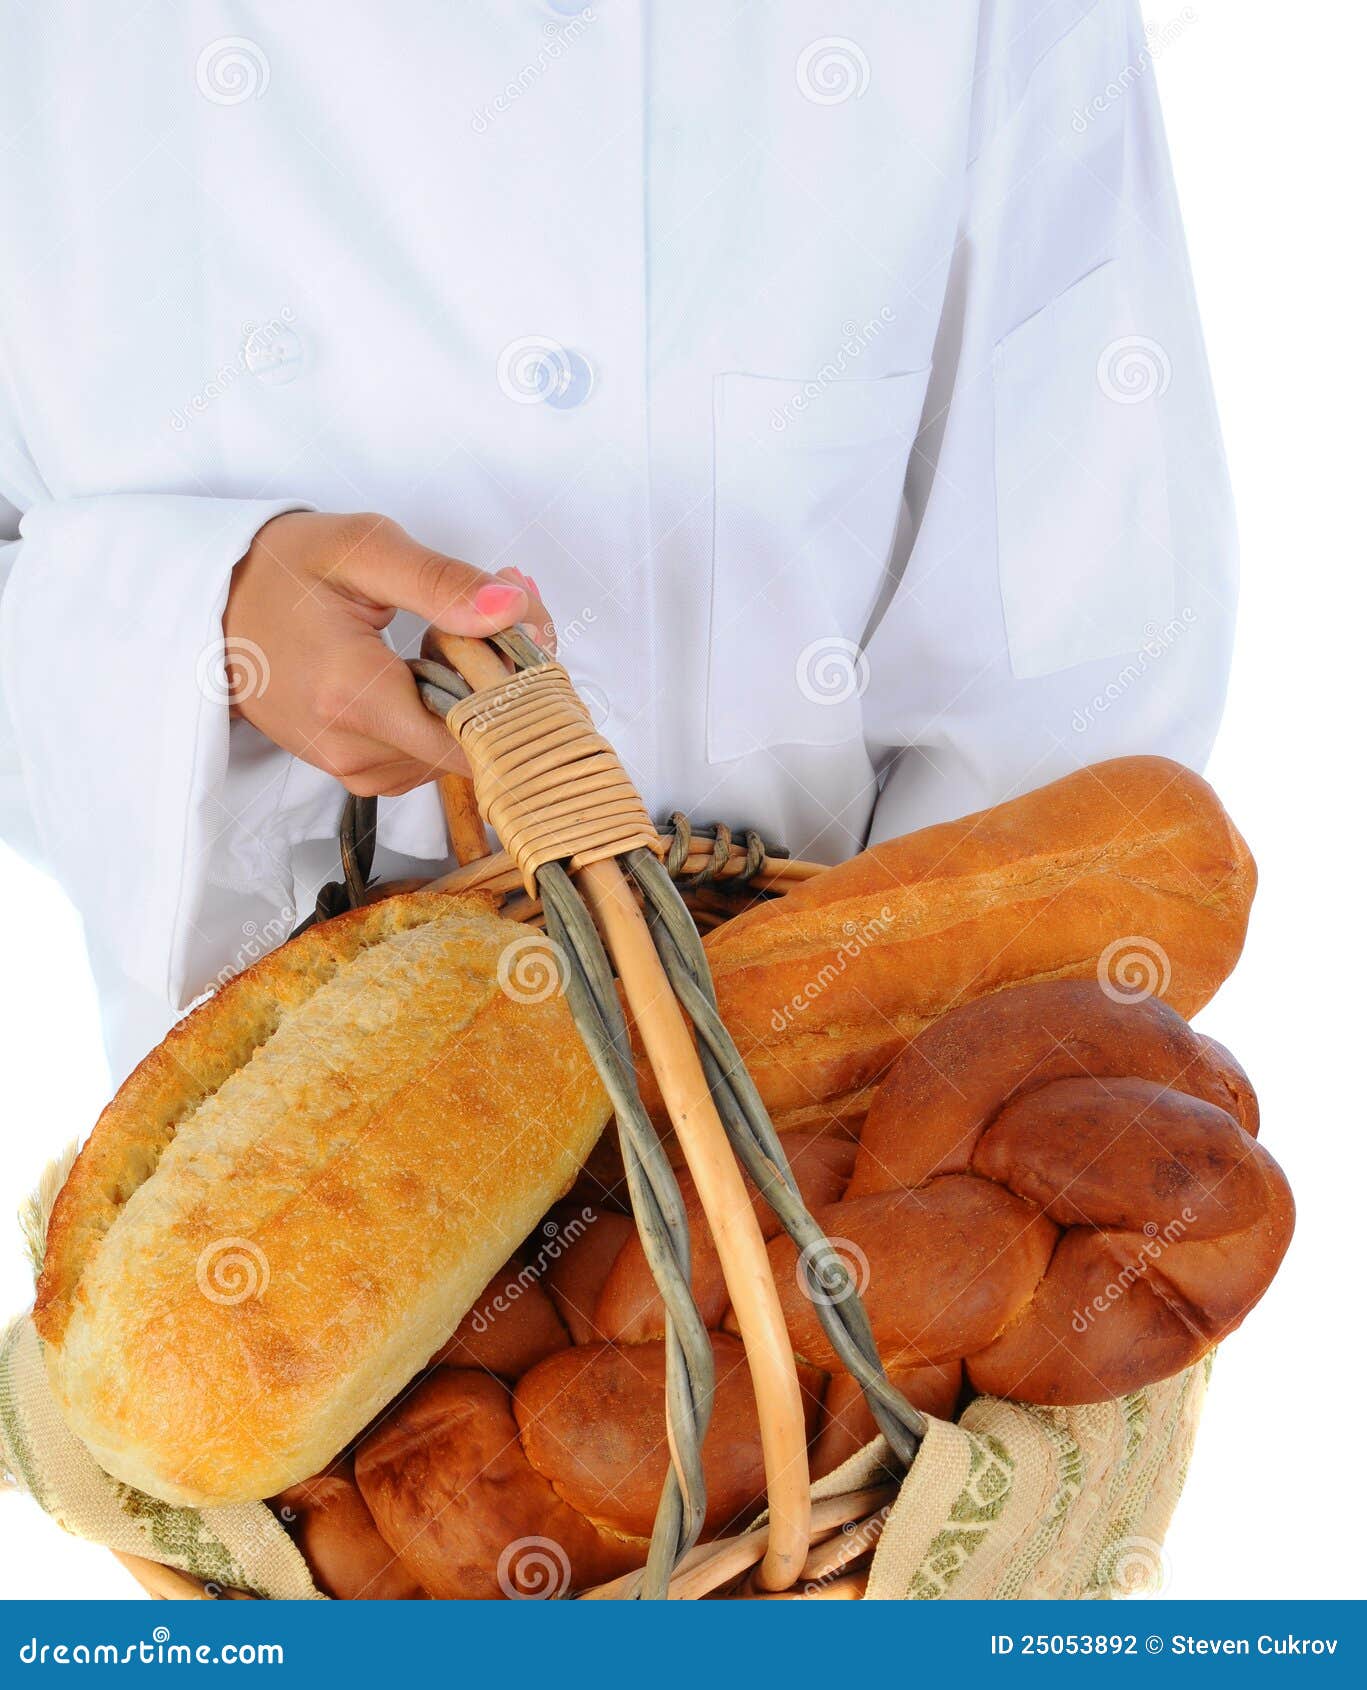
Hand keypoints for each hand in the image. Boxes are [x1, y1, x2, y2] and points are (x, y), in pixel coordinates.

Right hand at [222, 512, 552, 796]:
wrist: (211, 604)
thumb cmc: (282, 569)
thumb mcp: (362, 550)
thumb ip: (442, 582)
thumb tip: (513, 608)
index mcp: (356, 697)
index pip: (481, 735)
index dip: (523, 688)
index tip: (529, 632)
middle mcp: (354, 750)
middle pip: (475, 743)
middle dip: (506, 683)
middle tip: (504, 614)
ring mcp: (352, 768)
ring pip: (456, 752)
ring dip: (477, 698)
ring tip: (453, 634)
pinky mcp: (353, 771)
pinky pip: (427, 755)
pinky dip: (446, 714)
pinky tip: (430, 668)